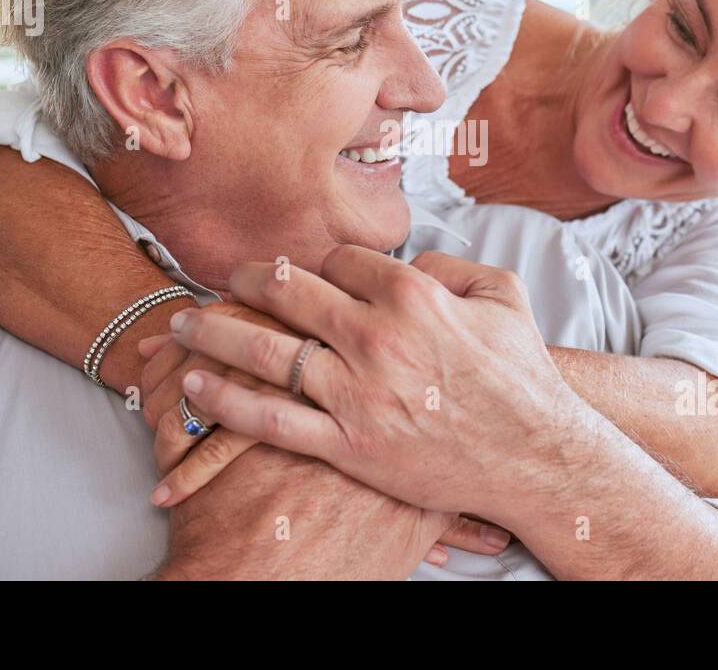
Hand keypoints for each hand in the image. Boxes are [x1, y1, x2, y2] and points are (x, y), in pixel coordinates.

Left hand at [165, 246, 584, 522]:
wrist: (534, 458)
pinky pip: (271, 418)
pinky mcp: (347, 444)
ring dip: (215, 331)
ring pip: (266, 350)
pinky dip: (227, 400)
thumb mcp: (504, 295)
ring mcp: (356, 393)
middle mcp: (375, 337)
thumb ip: (452, 264)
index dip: (318, 262)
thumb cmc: (521, 379)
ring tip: (183, 325)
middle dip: (246, 279)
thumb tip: (410, 262)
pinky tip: (198, 384)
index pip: (339, 260)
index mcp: (412, 295)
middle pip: (287, 292)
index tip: (305, 271)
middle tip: (224, 278)